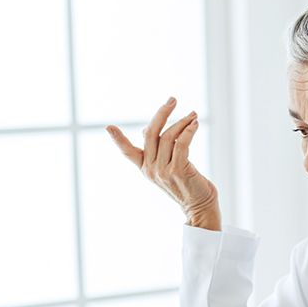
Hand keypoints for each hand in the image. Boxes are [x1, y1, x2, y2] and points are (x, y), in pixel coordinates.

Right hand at [106, 97, 220, 230]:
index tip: (108, 127)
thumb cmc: (186, 184)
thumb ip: (156, 149)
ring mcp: (163, 170)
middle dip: (162, 113)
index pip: (128, 152)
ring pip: (169, 136)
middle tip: (172, 100)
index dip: (118, 139)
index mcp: (145, 168)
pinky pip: (182, 143)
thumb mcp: (166, 166)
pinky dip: (189, 131)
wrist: (199, 206)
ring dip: (183, 122)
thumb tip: (142, 129)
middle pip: (150, 133)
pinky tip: (195, 124)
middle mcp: (151, 169)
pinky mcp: (178, 170)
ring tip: (193, 115)